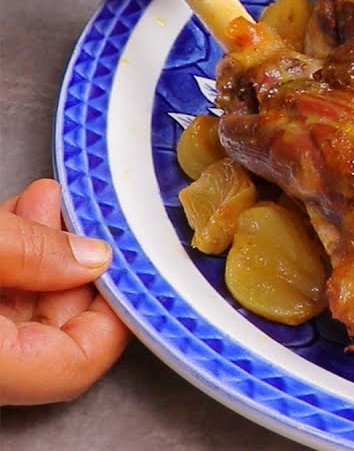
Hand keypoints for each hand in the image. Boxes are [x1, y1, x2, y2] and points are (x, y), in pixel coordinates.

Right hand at [0, 179, 129, 404]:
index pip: (78, 363)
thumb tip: (91, 257)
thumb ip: (30, 253)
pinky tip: (12, 222)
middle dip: (74, 265)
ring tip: (46, 204)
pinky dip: (10, 262)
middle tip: (86, 218)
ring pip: (21, 312)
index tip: (127, 261)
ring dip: (41, 255)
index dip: (114, 309)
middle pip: (52, 333)